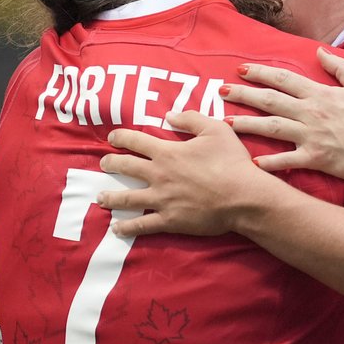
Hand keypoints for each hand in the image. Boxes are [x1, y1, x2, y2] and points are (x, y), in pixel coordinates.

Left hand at [98, 111, 276, 237]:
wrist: (243, 196)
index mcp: (167, 152)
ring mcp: (161, 199)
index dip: (121, 137)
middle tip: (103, 164)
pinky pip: (142, 225)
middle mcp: (158, 175)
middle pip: (125, 167)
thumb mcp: (216, 130)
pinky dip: (127, 228)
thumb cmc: (232, 162)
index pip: (136, 140)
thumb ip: (191, 119)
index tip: (112, 138)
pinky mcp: (169, 220)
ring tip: (100, 197)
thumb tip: (169, 115)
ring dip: (110, 197)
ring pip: (127, 198)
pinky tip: (116, 228)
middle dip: (110, 164)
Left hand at [221, 48, 343, 181]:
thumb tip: (320, 51)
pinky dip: (269, 162)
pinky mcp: (316, 158)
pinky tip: (252, 162)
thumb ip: (340, 67)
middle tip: (221, 91)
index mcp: (321, 94)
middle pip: (270, 100)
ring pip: (271, 127)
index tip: (241, 69)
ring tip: (225, 124)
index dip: (261, 73)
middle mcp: (312, 112)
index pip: (284, 79)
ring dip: (246, 124)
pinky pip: (287, 160)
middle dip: (243, 94)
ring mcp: (312, 135)